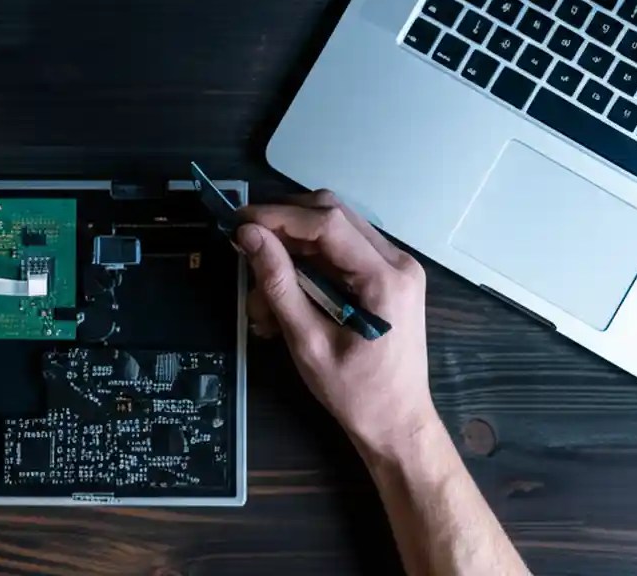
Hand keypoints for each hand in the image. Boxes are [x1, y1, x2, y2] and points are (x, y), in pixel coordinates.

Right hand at [238, 191, 436, 457]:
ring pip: (334, 228)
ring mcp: (396, 266)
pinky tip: (284, 293)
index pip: (327, 223)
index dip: (278, 216)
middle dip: (283, 224)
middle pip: (333, 213)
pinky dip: (308, 263)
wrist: (397, 423)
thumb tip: (249, 237)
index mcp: (385, 278)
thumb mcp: (308, 342)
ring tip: (262, 288)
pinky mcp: (387, 276)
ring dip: (292, 247)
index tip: (238, 223)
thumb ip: (279, 284)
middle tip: (244, 243)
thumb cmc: (355, 393)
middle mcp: (398, 262)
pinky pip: (341, 250)